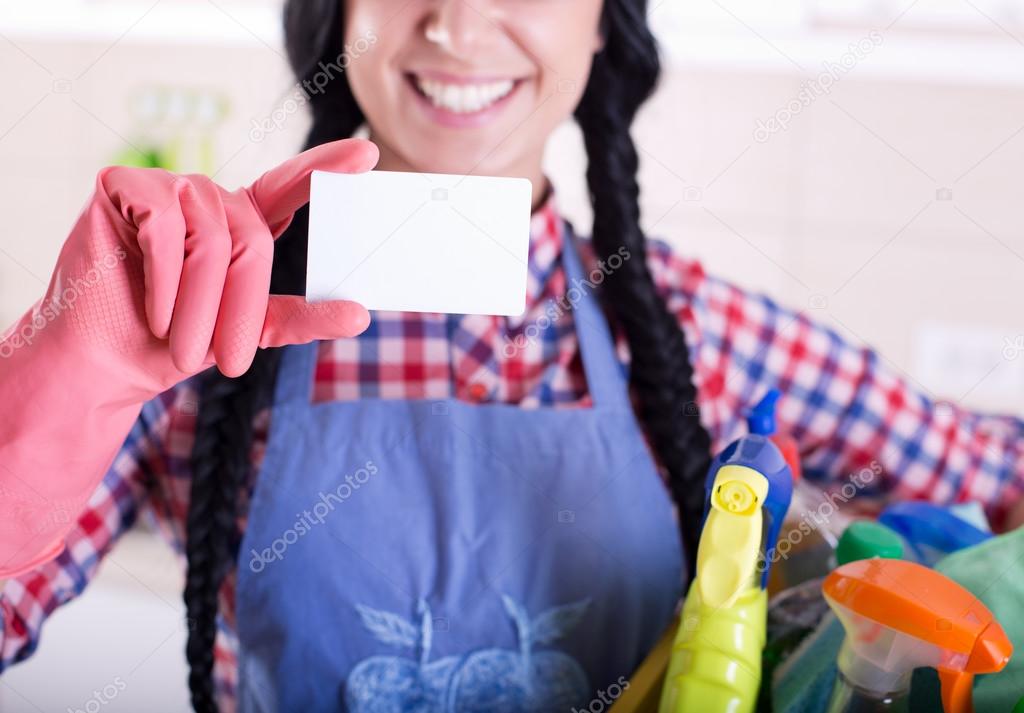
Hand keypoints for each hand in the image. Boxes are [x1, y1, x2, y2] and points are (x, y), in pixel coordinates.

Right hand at [0, 139, 377, 575]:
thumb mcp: (249, 333)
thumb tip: (360, 314)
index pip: (289, 187)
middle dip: (240, 308)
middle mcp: (209, 198)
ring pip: (210, 238)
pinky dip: (163, 279)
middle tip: (229, 361)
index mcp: (241, 223)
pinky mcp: (122, 185)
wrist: (107, 364)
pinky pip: (163, 227)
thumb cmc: (173, 344)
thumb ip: (301, 318)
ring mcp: (167, 187)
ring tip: (180, 345)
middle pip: (251, 239)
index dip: (327, 167)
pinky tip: (153, 311)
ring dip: (199, 306)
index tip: (368, 155)